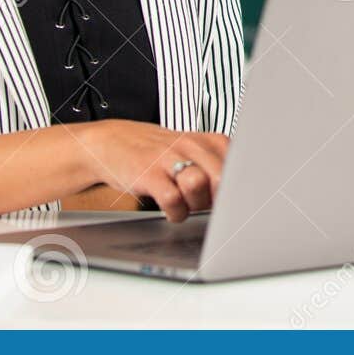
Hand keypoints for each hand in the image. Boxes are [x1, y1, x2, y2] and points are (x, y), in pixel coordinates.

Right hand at [75, 120, 229, 222]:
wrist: (112, 142)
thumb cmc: (159, 154)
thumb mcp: (193, 154)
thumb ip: (217, 171)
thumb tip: (241, 198)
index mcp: (209, 141)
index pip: (241, 165)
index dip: (239, 189)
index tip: (235, 201)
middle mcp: (192, 145)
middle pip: (224, 177)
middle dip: (219, 200)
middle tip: (207, 205)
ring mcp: (169, 158)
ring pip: (199, 185)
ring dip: (196, 204)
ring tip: (187, 204)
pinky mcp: (149, 174)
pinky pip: (172, 200)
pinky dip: (175, 213)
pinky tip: (171, 210)